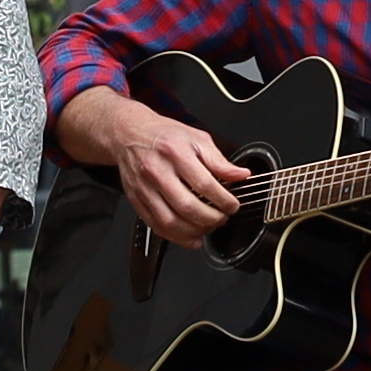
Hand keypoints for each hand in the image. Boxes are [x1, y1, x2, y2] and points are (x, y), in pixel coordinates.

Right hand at [65, 86, 246, 235]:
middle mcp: (157, 171)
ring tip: (209, 227)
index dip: (223, 200)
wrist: (129, 133)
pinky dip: (176, 237)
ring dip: (194, 231)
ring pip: (170, 220)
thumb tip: (241, 175)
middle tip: (222, 218)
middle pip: (187, 206)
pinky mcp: (136, 200)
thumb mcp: (197, 139)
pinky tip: (190, 237)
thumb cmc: (164, 135)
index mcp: (175, 152)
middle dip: (211, 218)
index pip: (204, 183)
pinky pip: (156, 226)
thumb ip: (219, 160)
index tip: (233, 205)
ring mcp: (144, 188)